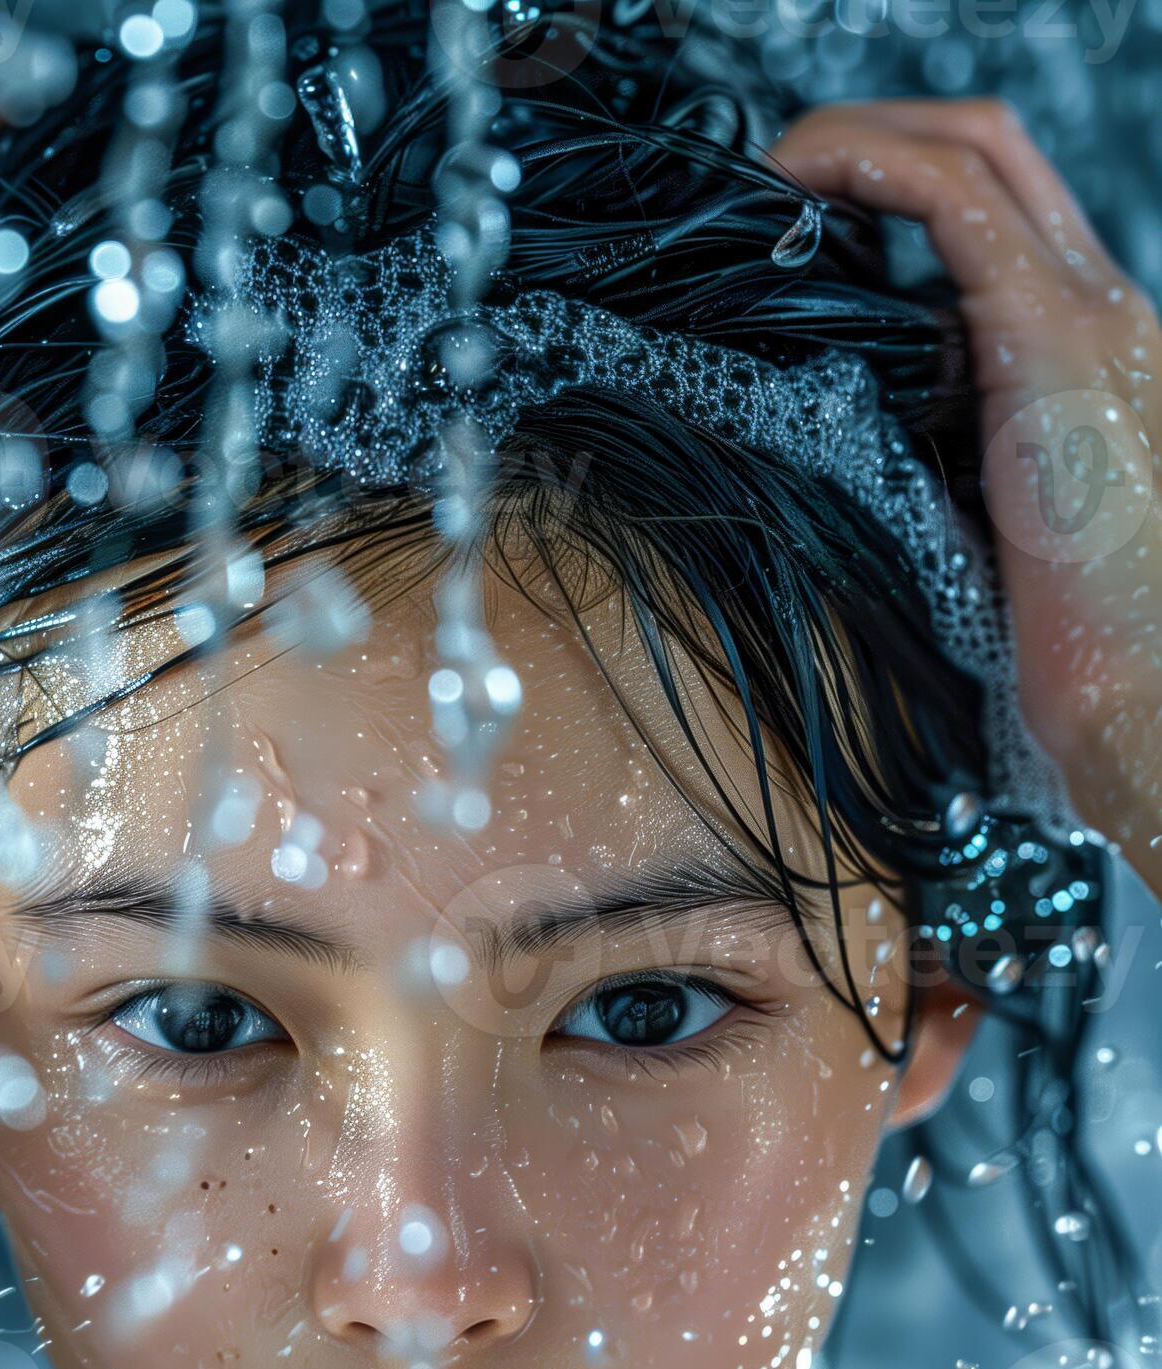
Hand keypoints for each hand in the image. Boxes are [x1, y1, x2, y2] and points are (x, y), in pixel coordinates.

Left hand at [773, 99, 1161, 886]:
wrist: (1148, 704)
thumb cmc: (1071, 656)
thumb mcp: (995, 535)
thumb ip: (946, 466)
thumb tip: (846, 448)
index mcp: (1094, 354)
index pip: (1000, 213)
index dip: (898, 183)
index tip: (802, 223)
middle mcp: (1107, 308)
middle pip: (992, 153)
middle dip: (874, 136)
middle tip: (774, 181)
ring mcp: (1092, 313)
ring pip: (975, 148)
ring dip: (859, 139)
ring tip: (771, 181)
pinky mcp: (1054, 340)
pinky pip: (954, 199)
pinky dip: (870, 163)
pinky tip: (799, 181)